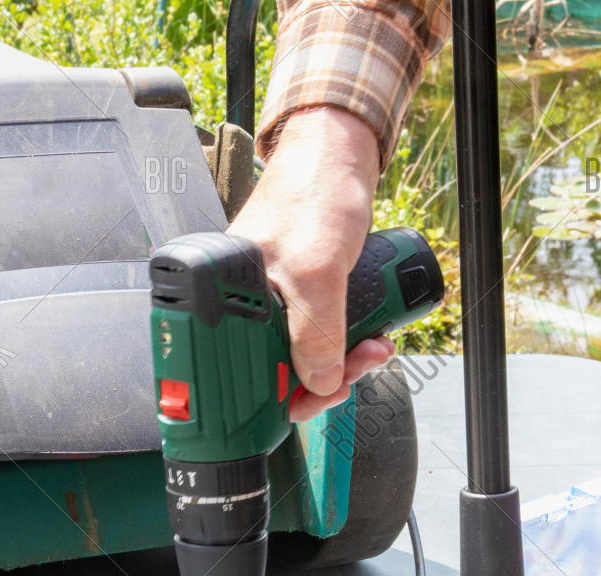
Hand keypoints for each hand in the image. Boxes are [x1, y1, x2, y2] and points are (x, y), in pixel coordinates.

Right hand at [228, 106, 396, 421]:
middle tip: (360, 364)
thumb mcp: (317, 271)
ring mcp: (276, 297)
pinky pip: (321, 334)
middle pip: (280, 369)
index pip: (245, 370)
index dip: (286, 394)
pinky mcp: (302, 291)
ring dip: (345, 361)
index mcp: (226, 297)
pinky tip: (370, 336)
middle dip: (327, 376)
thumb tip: (318, 384)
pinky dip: (347, 343)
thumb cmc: (316, 191)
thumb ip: (314, 332)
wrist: (343, 152)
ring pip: (306, 355)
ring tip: (374, 348)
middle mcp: (246, 302)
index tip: (321, 398)